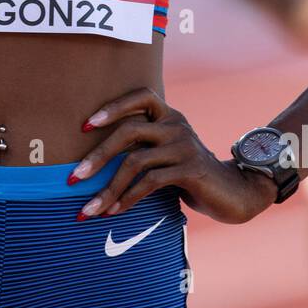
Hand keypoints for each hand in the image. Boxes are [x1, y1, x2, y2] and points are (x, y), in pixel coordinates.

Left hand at [71, 86, 277, 224]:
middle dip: (97, 156)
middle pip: (128, 131)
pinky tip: (115, 212)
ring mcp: (184, 146)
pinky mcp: (190, 169)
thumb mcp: (165, 155)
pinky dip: (128, 198)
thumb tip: (91, 164)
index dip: (113, 107)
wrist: (234, 192)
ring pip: (135, 162)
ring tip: (89, 209)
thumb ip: (141, 148)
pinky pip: (150, 182)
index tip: (85, 126)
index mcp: (168, 115)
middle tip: (72, 178)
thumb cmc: (189, 174)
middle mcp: (176, 124)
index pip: (140, 96)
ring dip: (107, 189)